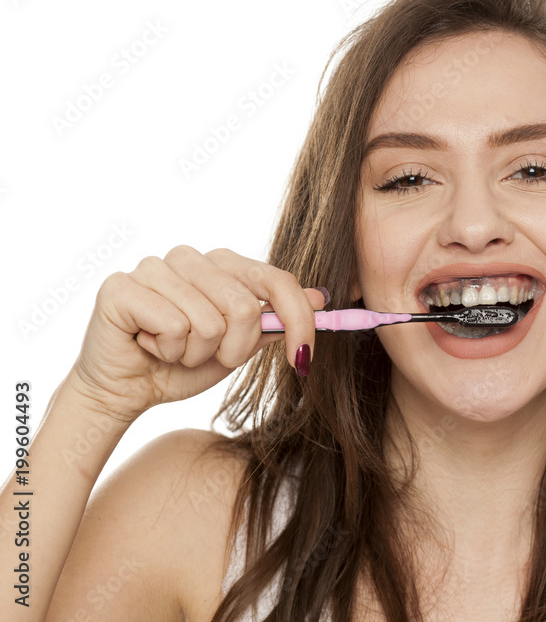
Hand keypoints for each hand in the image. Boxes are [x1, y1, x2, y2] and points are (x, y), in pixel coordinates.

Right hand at [66, 245, 328, 424]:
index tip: (304, 358)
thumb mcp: (239, 347)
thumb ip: (275, 322)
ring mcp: (154, 267)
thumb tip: (321, 298)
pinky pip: (173, 327)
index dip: (299, 320)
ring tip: (172, 350)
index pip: (277, 280)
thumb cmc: (182, 365)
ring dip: (195, 354)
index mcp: (224, 265)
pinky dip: (166, 351)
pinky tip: (147, 345)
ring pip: (208, 322)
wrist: (127, 390)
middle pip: (245, 307)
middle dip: (234, 350)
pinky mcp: (121, 286)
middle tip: (209, 356)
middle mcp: (191, 257)